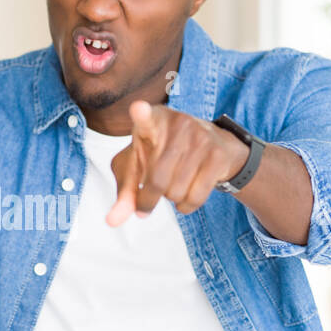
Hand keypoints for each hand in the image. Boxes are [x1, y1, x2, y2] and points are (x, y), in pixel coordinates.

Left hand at [106, 100, 247, 225]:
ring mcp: (200, 138)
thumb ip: (125, 192)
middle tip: (146, 203)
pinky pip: (195, 197)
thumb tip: (112, 221)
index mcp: (152, 121)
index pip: (144, 119)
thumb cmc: (165, 155)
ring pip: (176, 192)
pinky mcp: (218, 155)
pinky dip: (186, 206)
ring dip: (171, 199)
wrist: (216, 144)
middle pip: (157, 181)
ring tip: (174, 184)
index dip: (141, 115)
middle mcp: (177, 124)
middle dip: (148, 200)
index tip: (138, 108)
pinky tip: (186, 195)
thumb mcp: (140, 167)